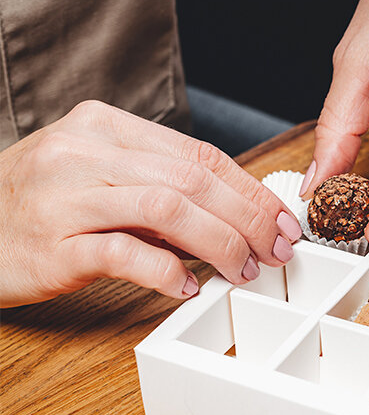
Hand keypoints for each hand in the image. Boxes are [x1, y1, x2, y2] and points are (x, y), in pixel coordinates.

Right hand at [0, 100, 301, 306]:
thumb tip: (236, 218)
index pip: (199, 153)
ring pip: (166, 208)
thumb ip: (160, 188)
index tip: (281, 220)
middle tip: (276, 250)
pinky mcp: (51, 244)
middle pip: (192, 179)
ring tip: (243, 269)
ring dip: (219, 242)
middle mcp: (85, 152)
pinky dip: (165, 271)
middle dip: (248, 218)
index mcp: (105, 127)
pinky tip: (187, 287)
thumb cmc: (41, 205)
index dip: (250, 190)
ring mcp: (65, 196)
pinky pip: (122, 253)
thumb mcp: (101, 177)